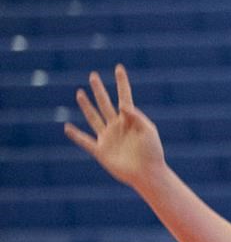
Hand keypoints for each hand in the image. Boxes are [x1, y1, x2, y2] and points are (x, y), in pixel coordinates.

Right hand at [64, 65, 167, 191]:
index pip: (124, 97)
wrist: (146, 173)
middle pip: (105, 103)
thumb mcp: (148, 131)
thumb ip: (136, 117)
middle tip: (93, 75)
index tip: (119, 68)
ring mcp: (108, 137)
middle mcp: (117, 126)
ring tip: (80, 92)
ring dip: (86, 105)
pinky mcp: (101, 151)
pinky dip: (75, 135)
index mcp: (131, 120)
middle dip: (99, 89)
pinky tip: (67, 127)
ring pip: (94, 117)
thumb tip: (123, 105)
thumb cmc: (152, 152)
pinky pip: (85, 141)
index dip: (122, 83)